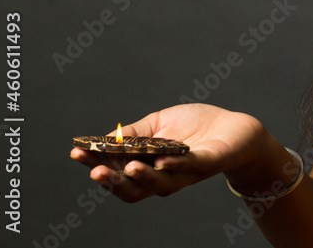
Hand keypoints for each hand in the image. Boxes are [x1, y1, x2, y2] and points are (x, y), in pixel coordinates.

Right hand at [70, 103, 268, 202]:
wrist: (236, 128)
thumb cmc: (195, 126)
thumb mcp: (159, 124)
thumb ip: (134, 133)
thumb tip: (105, 139)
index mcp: (149, 166)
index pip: (118, 171)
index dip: (96, 164)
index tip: (76, 152)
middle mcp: (165, 175)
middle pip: (134, 188)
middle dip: (114, 181)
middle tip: (97, 171)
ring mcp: (187, 172)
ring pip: (161, 183)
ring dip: (144, 177)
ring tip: (129, 168)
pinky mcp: (209, 163)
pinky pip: (191, 167)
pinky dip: (176, 164)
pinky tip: (163, 159)